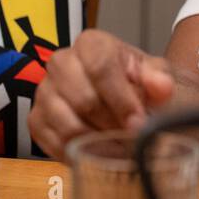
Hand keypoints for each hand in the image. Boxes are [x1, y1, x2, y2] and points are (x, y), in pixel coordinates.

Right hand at [29, 29, 175, 160]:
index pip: (100, 68)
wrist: (118, 94)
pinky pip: (54, 142)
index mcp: (91, 44)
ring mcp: (45, 91)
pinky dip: (79, 153)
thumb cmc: (134, 82)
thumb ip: (158, 78)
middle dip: (112, 124)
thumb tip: (162, 87)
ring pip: (67, 124)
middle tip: (131, 139)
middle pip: (84, 99)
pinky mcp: (36, 119)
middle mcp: (61, 62)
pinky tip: (99, 154)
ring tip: (119, 148)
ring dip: (97, 142)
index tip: (138, 122)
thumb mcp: (153, 75)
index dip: (121, 99)